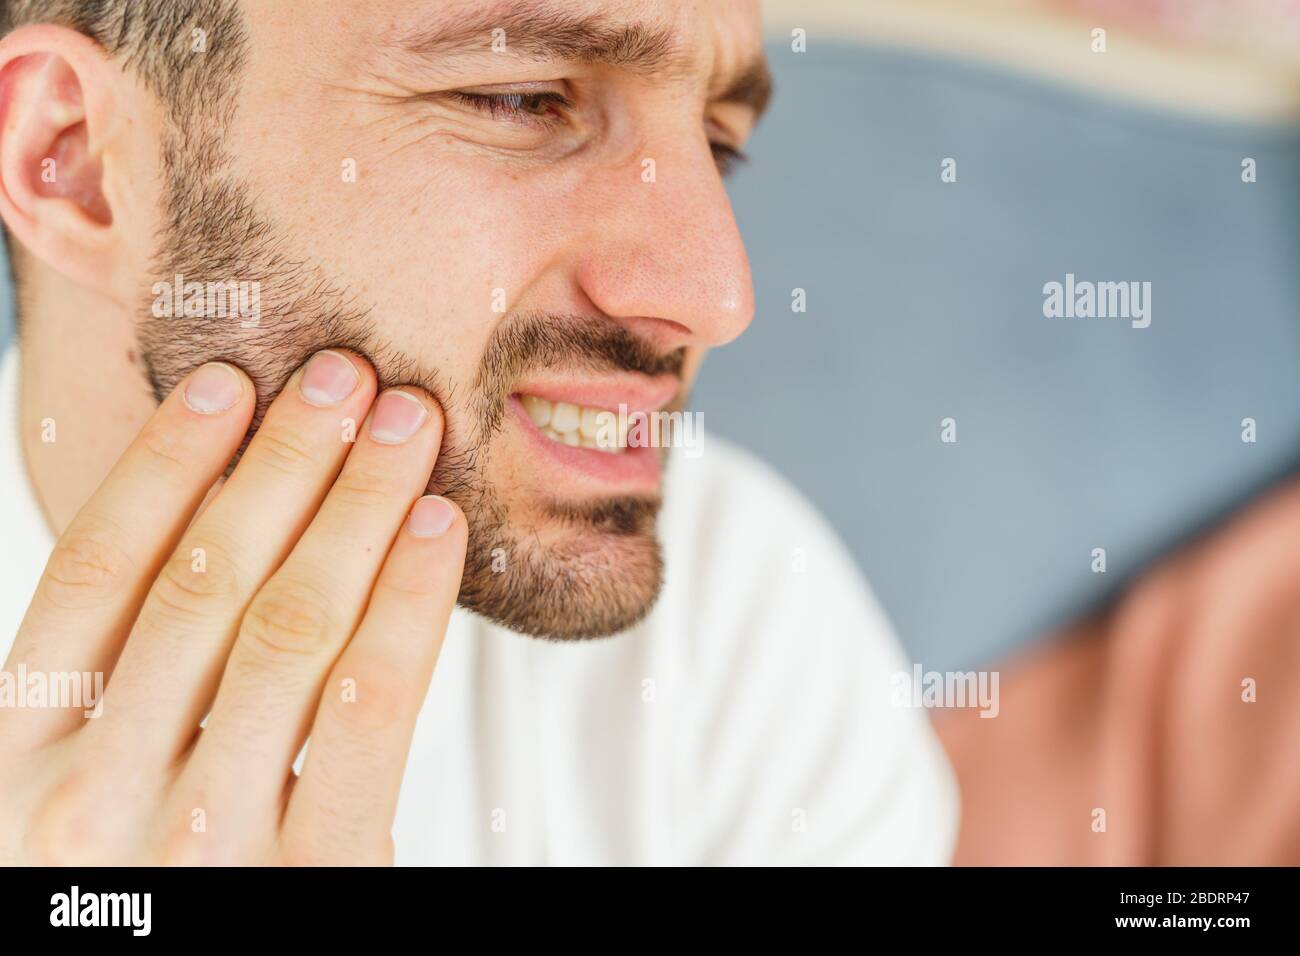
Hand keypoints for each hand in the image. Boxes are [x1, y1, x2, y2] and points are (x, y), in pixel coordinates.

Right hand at [0, 349, 465, 864]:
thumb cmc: (132, 889)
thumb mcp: (80, 792)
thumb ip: (120, 684)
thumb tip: (198, 515)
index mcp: (17, 755)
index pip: (94, 571)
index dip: (164, 463)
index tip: (229, 383)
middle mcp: (90, 795)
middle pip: (205, 580)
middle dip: (286, 462)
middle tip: (348, 374)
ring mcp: (201, 843)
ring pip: (289, 627)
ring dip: (356, 507)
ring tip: (405, 423)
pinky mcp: (315, 879)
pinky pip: (368, 711)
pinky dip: (406, 606)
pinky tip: (436, 532)